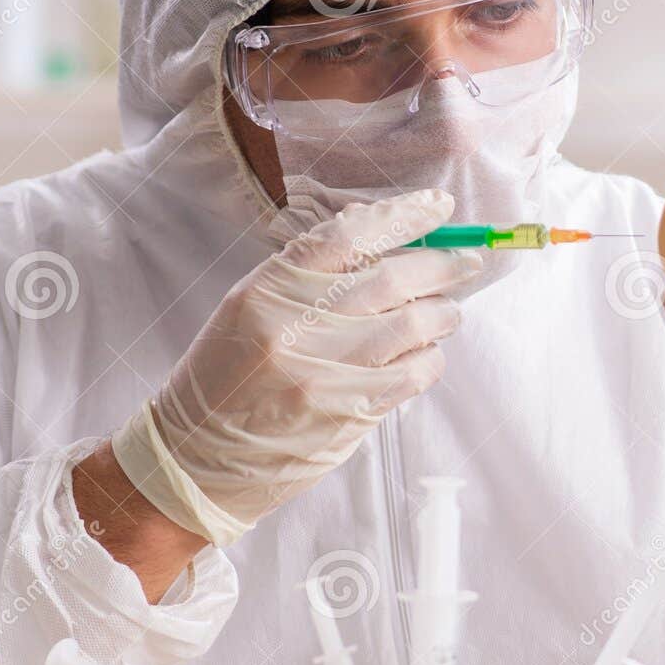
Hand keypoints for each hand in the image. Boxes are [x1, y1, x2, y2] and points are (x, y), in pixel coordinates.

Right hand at [110, 189, 479, 543]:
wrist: (197, 457)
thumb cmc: (225, 378)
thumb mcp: (249, 309)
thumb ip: (309, 277)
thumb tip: (384, 244)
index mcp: (269, 289)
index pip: (349, 235)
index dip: (403, 215)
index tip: (438, 207)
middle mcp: (297, 326)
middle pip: (392, 278)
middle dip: (442, 265)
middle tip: (467, 262)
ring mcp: (326, 373)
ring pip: (413, 326)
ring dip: (444, 314)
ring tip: (449, 312)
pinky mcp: (348, 414)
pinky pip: (412, 374)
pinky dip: (430, 359)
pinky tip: (427, 355)